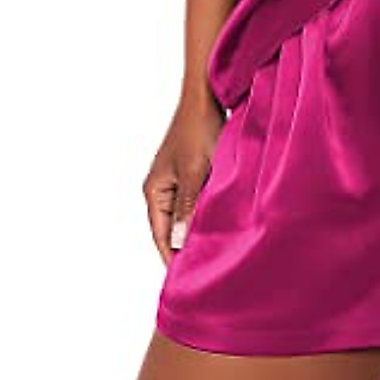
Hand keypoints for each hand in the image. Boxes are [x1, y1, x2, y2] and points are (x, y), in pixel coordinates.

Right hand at [142, 88, 225, 264]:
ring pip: (187, 215)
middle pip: (173, 229)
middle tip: (205, 273)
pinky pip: (198, 200)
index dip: (173, 259)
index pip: (162, 236)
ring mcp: (178, 180)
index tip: (187, 282)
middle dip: (186, 248)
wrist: (206, 96)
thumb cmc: (198, 130)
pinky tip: (223, 223)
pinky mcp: (194, 171)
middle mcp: (163, 188)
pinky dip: (207, 212)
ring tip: (216, 253)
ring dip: (198, 229)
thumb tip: (180, 243)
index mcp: (155, 191)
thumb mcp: (195, 172)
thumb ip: (188, 207)